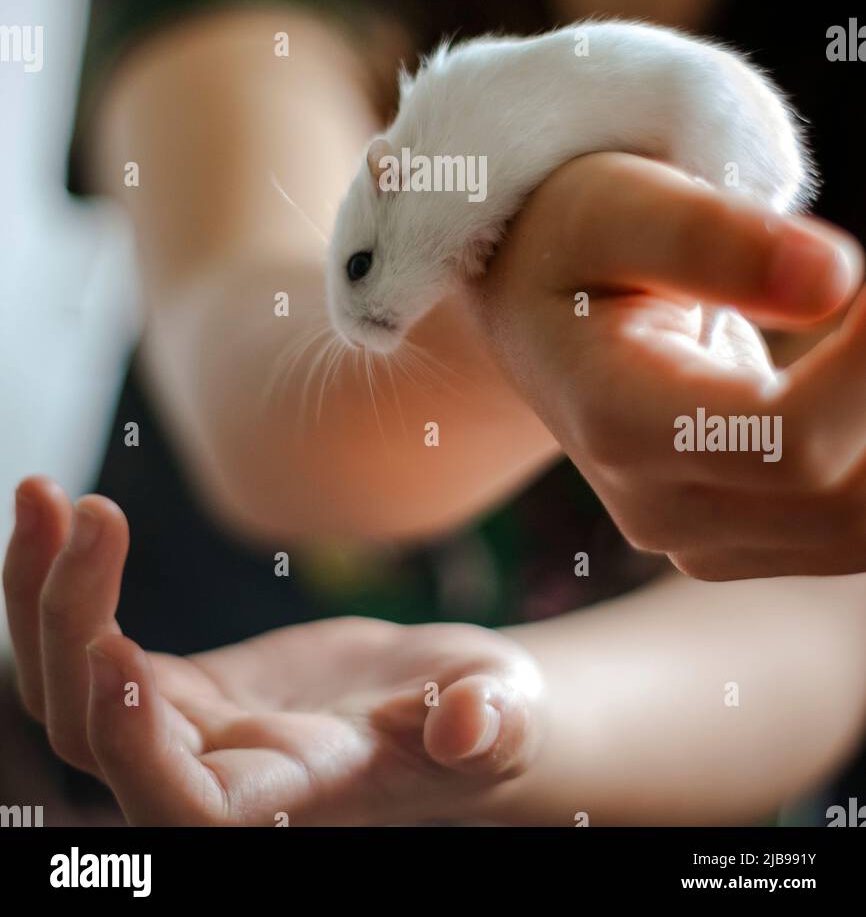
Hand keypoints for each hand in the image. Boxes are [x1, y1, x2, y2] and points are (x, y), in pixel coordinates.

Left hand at [3, 478, 543, 824]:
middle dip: (69, 628)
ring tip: (44, 494)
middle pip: (92, 736)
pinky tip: (59, 508)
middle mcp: (214, 781)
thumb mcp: (506, 713)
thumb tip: (468, 725)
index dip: (135, 745)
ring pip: (66, 690)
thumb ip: (490, 725)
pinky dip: (63, 580)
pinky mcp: (176, 690)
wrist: (457, 705)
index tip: (116, 650)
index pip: (184, 809)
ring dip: (41, 594)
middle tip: (87, 511)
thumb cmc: (491, 717)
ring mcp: (183, 735)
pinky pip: (90, 642)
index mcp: (288, 801)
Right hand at [468, 151, 865, 579]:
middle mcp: (660, 508)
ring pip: (863, 529)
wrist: (537, 312)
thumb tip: (836, 277)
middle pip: (845, 502)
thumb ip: (709, 236)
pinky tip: (856, 369)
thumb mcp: (615, 208)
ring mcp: (704, 540)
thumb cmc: (575, 243)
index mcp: (616, 423)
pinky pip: (856, 528)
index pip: (791, 442)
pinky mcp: (750, 542)